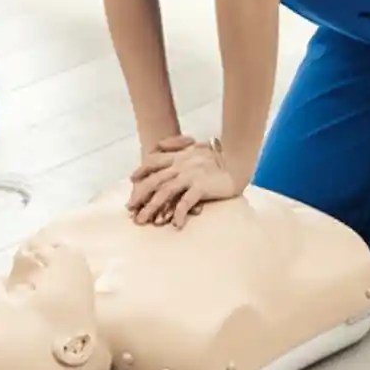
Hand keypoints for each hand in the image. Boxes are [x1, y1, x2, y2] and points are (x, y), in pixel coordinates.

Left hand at [127, 137, 242, 228]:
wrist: (239, 161)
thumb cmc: (220, 155)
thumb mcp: (196, 146)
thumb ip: (178, 146)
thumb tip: (161, 145)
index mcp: (179, 156)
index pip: (154, 161)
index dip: (142, 170)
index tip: (132, 180)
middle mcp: (181, 165)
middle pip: (154, 180)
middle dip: (140, 194)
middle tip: (130, 208)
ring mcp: (190, 175)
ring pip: (165, 192)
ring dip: (152, 207)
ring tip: (143, 220)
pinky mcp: (201, 186)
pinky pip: (186, 202)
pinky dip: (178, 213)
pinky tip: (175, 224)